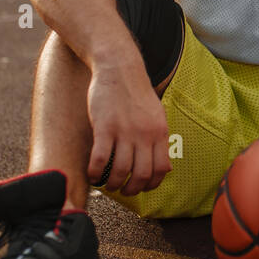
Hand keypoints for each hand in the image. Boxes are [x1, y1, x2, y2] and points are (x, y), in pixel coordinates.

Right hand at [86, 62, 171, 196]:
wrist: (119, 68)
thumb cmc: (136, 92)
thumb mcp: (157, 115)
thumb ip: (159, 140)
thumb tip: (166, 166)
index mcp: (160, 132)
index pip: (161, 169)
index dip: (151, 184)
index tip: (142, 187)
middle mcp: (144, 134)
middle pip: (141, 174)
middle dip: (132, 189)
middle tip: (124, 191)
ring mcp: (124, 131)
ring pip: (120, 170)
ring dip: (113, 184)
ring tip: (107, 184)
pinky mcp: (104, 127)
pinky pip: (100, 159)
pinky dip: (96, 172)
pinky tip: (93, 174)